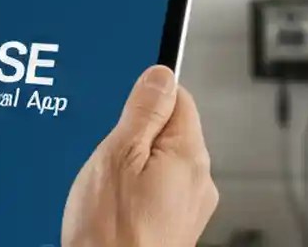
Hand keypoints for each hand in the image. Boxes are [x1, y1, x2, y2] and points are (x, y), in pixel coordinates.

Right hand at [62, 65, 218, 246]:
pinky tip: (114, 206)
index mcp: (189, 155)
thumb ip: (142, 111)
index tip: (122, 110)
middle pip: (169, 131)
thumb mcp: (117, 154)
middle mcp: (199, 181)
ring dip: (134, 166)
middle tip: (107, 156)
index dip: (145, 99)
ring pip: (161, 163)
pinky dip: (136, 192)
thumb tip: (160, 75)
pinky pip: (158, 192)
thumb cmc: (111, 232)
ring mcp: (190, 208)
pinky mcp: (176, 228)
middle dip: (135, 136)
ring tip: (107, 188)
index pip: (178, 98)